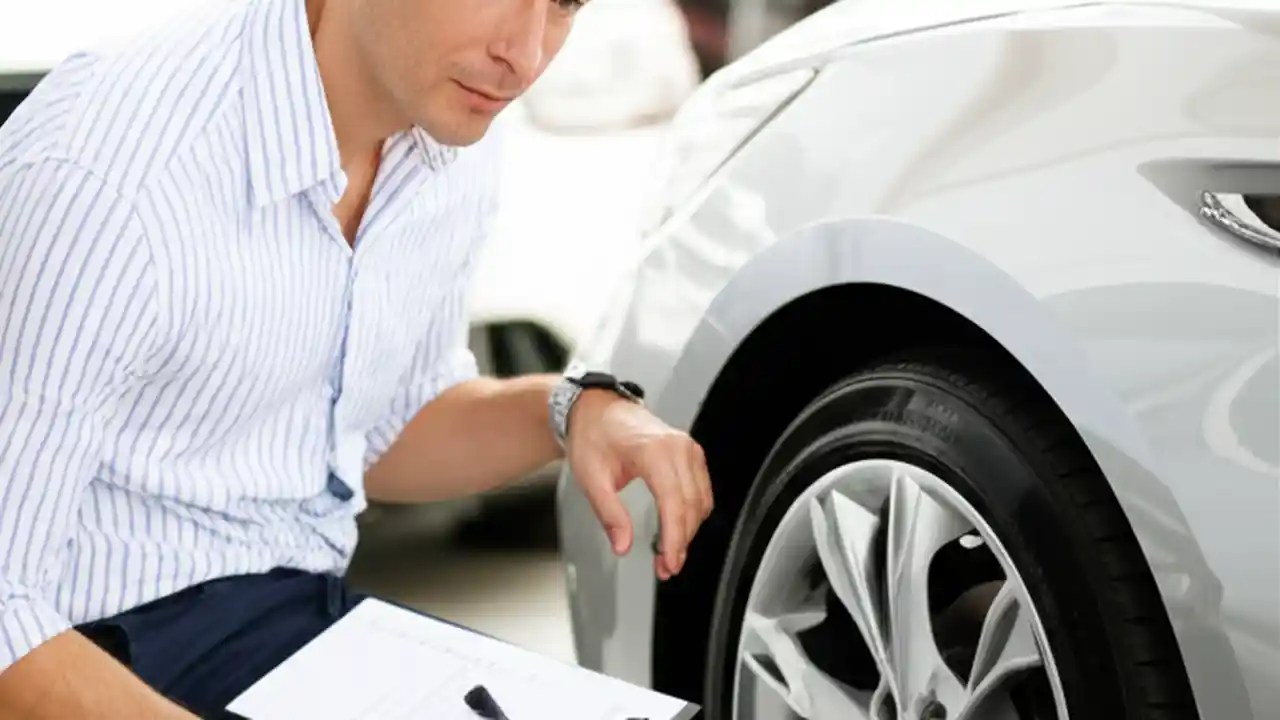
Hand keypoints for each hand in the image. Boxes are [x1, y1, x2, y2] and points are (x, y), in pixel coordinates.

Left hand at [565, 390, 712, 579]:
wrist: (597, 408)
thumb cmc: (593, 435)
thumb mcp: (591, 477)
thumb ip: (609, 513)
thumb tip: (622, 544)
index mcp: (654, 451)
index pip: (674, 503)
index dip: (674, 538)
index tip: (669, 562)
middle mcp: (678, 448)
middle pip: (692, 505)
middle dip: (681, 541)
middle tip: (667, 567)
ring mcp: (688, 448)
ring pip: (701, 500)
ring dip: (689, 530)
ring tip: (670, 554)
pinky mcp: (690, 453)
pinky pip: (701, 489)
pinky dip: (693, 513)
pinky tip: (678, 529)